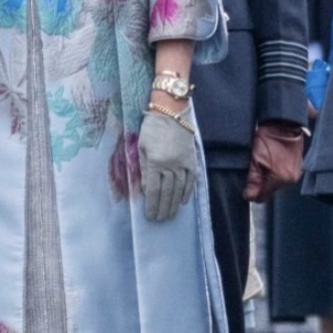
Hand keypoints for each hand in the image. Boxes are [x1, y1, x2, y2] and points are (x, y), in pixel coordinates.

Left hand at [139, 105, 200, 222]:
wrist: (172, 112)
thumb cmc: (152, 128)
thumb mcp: (141, 146)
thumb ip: (142, 167)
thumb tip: (143, 188)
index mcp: (155, 162)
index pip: (153, 189)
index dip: (151, 204)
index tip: (149, 216)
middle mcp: (170, 165)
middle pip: (167, 192)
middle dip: (162, 208)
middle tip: (159, 220)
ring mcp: (183, 163)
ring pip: (179, 188)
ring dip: (174, 204)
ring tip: (170, 215)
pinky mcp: (192, 160)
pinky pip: (191, 179)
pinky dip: (187, 192)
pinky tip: (183, 201)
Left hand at [244, 121, 308, 201]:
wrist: (284, 124)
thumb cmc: (268, 139)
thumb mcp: (254, 160)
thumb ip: (252, 181)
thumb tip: (248, 197)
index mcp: (280, 179)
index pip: (262, 197)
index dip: (251, 191)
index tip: (247, 182)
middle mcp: (291, 179)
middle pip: (269, 190)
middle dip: (261, 183)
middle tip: (255, 167)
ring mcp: (296, 173)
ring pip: (276, 183)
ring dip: (269, 176)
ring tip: (264, 161)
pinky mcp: (298, 166)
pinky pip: (283, 175)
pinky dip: (276, 170)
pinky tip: (273, 159)